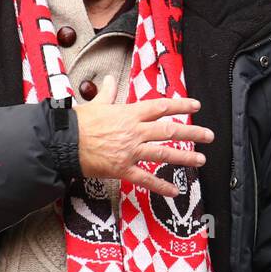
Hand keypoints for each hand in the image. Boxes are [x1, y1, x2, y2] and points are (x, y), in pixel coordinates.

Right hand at [74, 74, 213, 196]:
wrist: (61, 142)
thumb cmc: (77, 123)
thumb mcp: (95, 104)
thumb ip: (108, 93)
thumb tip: (110, 79)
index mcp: (129, 113)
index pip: (160, 106)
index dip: (180, 105)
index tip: (196, 105)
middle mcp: (134, 131)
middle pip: (169, 130)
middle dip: (192, 132)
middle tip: (209, 135)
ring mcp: (129, 151)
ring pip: (163, 153)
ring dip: (184, 157)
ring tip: (200, 160)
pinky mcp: (122, 169)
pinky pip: (145, 179)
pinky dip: (160, 186)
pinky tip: (174, 192)